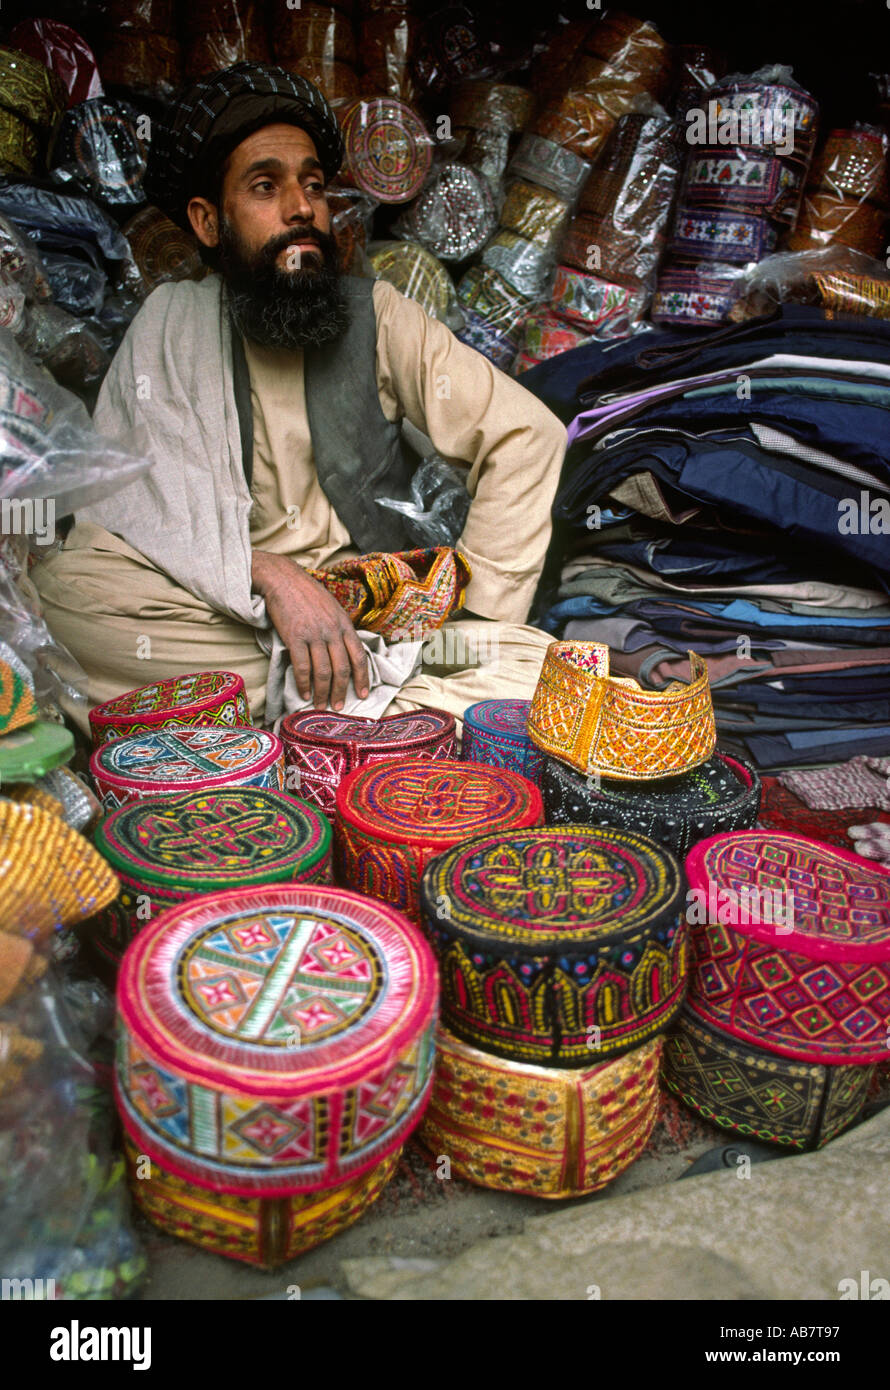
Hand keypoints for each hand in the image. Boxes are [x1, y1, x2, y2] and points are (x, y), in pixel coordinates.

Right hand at [252, 550, 368, 709]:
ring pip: (323, 672)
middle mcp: (332, 631)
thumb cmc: (307, 594)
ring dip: (323, 693)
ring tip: (321, 705)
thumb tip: (345, 650)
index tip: (363, 694)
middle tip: (339, 707)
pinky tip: (303, 694)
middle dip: (342, 692)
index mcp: (345, 625)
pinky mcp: (295, 637)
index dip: (362, 678)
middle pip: (342, 669)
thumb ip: (340, 628)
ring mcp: (314, 635)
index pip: (359, 656)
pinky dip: (303, 684)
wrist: (284, 579)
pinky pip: (302, 667)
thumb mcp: (333, 608)